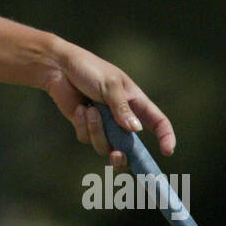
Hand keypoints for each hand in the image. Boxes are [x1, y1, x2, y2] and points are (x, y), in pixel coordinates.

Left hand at [39, 39, 175, 170]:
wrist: (59, 68)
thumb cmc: (89, 69)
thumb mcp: (110, 84)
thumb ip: (122, 108)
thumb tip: (136, 130)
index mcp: (135, 103)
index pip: (158, 123)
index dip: (166, 137)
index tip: (167, 151)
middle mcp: (122, 117)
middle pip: (130, 148)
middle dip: (123, 156)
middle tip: (116, 155)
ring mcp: (104, 124)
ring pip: (105, 146)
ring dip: (97, 132)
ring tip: (90, 111)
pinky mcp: (86, 127)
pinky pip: (87, 139)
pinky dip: (83, 126)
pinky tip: (80, 108)